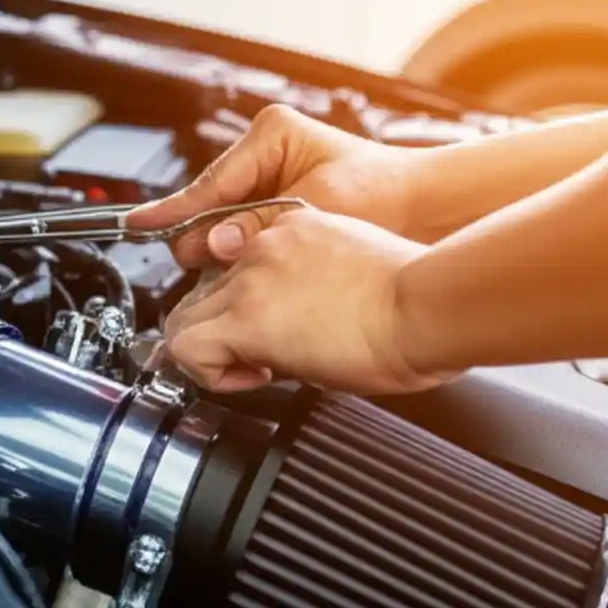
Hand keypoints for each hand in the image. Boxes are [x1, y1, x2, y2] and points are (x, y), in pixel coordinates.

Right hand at [127, 105, 419, 266]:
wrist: (426, 211)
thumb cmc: (386, 195)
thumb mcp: (317, 205)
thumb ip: (261, 224)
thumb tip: (213, 242)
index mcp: (272, 134)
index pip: (211, 181)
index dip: (175, 210)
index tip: (140, 223)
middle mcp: (267, 152)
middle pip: (212, 202)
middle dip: (203, 235)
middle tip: (197, 264)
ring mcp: (272, 178)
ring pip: (226, 220)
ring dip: (223, 248)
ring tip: (221, 274)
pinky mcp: (280, 205)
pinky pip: (245, 230)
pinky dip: (243, 252)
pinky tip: (241, 272)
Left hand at [159, 208, 451, 394]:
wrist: (423, 305)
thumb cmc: (411, 300)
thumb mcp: (351, 272)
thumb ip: (310, 284)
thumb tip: (295, 326)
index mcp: (290, 229)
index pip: (233, 265)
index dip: (243, 309)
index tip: (273, 335)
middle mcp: (261, 245)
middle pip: (200, 291)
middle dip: (220, 332)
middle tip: (259, 360)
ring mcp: (249, 278)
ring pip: (184, 316)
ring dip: (212, 350)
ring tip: (257, 370)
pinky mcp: (246, 316)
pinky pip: (187, 346)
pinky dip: (206, 371)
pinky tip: (250, 378)